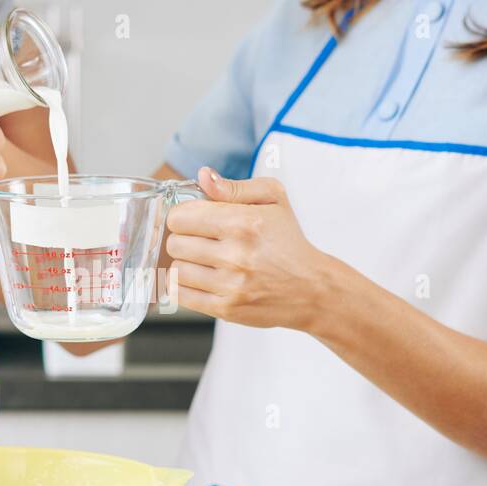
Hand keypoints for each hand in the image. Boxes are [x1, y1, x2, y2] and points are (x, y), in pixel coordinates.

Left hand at [164, 167, 331, 330]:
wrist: (311, 287)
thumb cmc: (289, 242)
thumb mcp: (273, 199)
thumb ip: (234, 186)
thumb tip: (204, 176)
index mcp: (243, 222)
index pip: (181, 217)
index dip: (183, 216)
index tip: (192, 220)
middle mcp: (236, 254)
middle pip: (175, 244)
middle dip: (183, 239)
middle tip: (200, 241)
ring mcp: (230, 285)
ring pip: (176, 270)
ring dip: (185, 264)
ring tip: (202, 261)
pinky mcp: (227, 309)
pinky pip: (182, 295)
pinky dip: (184, 286)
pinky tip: (198, 279)